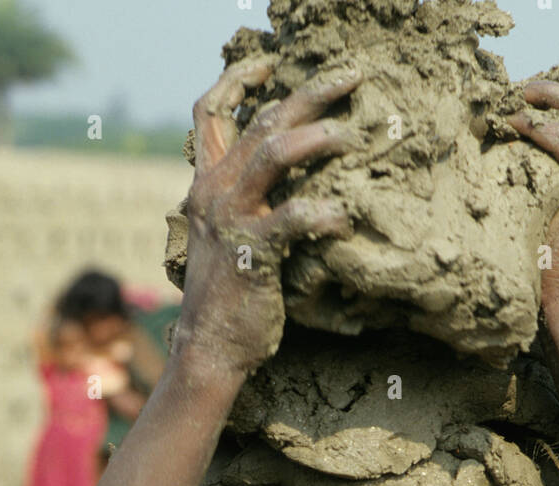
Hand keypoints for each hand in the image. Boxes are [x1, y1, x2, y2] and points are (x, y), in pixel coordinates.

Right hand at [174, 58, 360, 377]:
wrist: (210, 348)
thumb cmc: (230, 297)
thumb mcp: (231, 239)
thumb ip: (249, 205)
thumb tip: (288, 184)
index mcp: (207, 184)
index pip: (209, 112)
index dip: (239, 81)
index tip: (273, 64)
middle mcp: (214, 192)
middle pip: (260, 121)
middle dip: (309, 94)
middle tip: (351, 78)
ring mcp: (231, 219)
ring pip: (272, 152)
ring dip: (317, 137)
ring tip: (351, 136)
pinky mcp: (251, 252)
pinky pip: (293, 217)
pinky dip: (323, 212)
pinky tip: (344, 218)